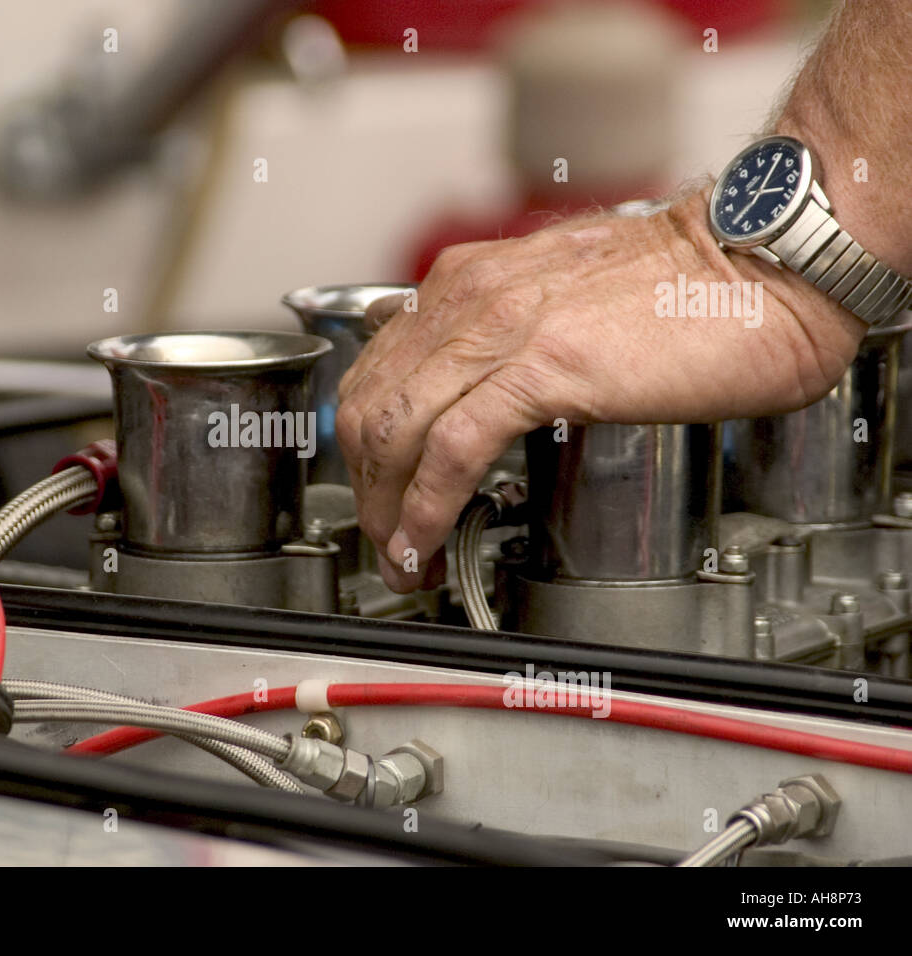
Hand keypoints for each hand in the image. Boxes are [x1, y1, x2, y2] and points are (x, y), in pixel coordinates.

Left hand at [335, 188, 865, 592]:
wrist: (766, 262)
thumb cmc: (686, 286)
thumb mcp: (563, 297)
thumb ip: (505, 333)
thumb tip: (473, 382)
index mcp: (468, 283)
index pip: (374, 370)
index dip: (363, 444)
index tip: (377, 490)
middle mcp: (469, 299)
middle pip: (367, 407)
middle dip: (364, 487)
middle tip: (384, 538)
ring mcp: (501, 331)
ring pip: (394, 431)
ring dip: (387, 510)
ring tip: (404, 557)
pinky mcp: (543, 369)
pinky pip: (453, 451)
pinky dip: (425, 509)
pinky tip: (426, 542)